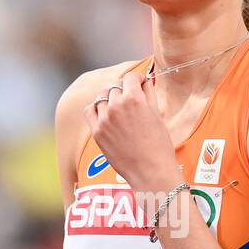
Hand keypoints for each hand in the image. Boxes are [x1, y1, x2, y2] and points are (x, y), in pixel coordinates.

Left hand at [83, 68, 180, 194]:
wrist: (150, 171)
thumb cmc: (159, 146)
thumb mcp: (157, 114)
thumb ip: (149, 93)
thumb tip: (145, 81)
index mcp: (134, 99)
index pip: (130, 77)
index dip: (137, 79)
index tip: (140, 83)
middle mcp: (116, 106)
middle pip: (115, 86)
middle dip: (125, 90)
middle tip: (132, 99)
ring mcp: (104, 119)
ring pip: (102, 97)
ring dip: (111, 98)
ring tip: (120, 108)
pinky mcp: (97, 132)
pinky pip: (90, 110)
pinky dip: (96, 108)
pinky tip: (105, 113)